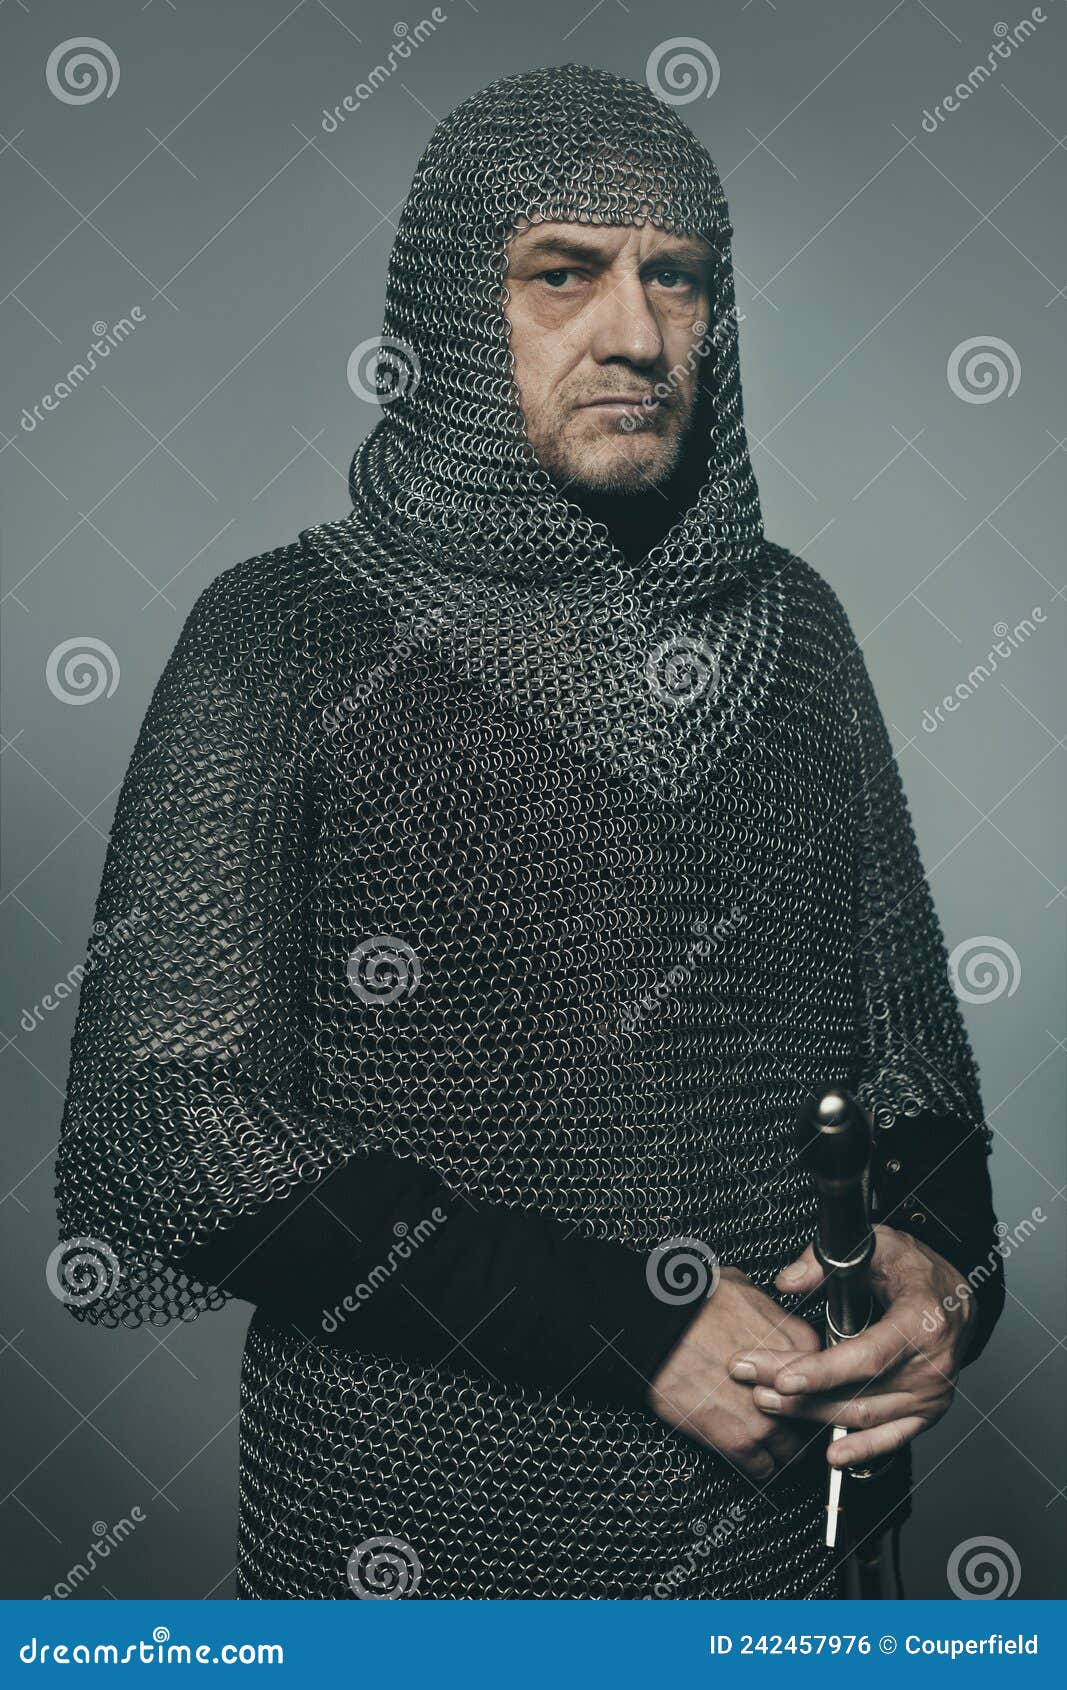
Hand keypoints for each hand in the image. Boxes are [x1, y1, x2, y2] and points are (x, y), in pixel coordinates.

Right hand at [647, 1265, 820, 1482]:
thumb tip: (771, 1316)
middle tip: (784, 1416)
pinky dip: (758, 1464)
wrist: (655, 1328)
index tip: (797, 1390)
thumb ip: (772, 1312)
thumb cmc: (693, 1303)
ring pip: (792, 1450)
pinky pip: (764, 1470)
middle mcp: (791, 1386)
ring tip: (762, 1435)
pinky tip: (747, 1451)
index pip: (824, 1380)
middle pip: (813, 1417)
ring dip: (780, 1445)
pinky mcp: (739, 1442)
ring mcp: (767, 1417)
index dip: (809, 1386)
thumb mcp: (746, 1290)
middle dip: (800, 1419)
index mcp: (800, 1346)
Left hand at [725, 1224, 977, 1468]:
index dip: (823, 1371)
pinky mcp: (926, 1412)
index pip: (867, 1356)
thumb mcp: (880, 1245)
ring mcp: (930, 1395)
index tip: (782, 1378)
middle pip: (856, 1390)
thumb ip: (829, 1260)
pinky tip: (832, 1456)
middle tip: (749, 1378)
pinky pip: (891, 1438)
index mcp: (922, 1322)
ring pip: (863, 1415)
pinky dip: (862, 1450)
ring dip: (812, 1414)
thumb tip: (788, 1281)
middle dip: (797, 1390)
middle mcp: (930, 1366)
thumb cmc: (917, 1270)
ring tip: (767, 1400)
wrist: (957, 1299)